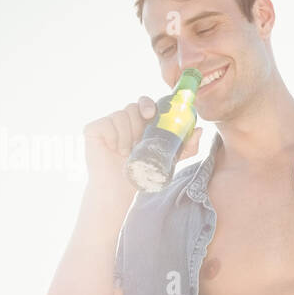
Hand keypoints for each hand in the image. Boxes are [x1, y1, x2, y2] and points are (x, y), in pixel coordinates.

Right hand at [82, 96, 201, 201]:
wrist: (121, 191)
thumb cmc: (143, 173)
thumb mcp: (169, 159)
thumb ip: (185, 147)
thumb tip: (200, 130)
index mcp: (140, 122)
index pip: (145, 104)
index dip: (148, 104)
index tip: (151, 114)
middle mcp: (124, 119)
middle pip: (132, 107)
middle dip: (138, 123)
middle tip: (139, 141)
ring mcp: (108, 123)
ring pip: (120, 116)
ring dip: (127, 135)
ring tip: (127, 152)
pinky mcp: (93, 129)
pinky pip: (105, 124)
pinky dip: (113, 137)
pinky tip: (115, 150)